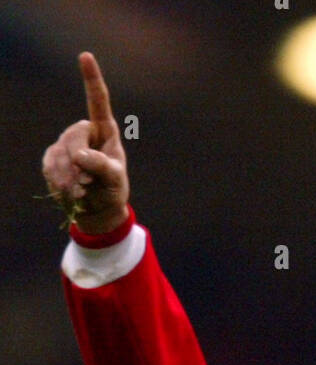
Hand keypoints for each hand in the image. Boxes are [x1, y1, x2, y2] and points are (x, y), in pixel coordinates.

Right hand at [41, 52, 129, 234]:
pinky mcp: (53, 157)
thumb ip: (102, 166)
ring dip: (72, 178)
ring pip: (62, 154)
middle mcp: (84, 132)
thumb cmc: (112, 190)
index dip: (91, 78)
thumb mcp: (114, 180)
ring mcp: (66, 143)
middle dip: (82, 162)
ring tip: (84, 191)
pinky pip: (51, 166)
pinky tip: (71, 192)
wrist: (96, 210)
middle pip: (76, 136)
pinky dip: (61, 183)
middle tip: (89, 182)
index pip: (98, 101)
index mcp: (105, 131)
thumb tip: (80, 156)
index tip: (85, 55)